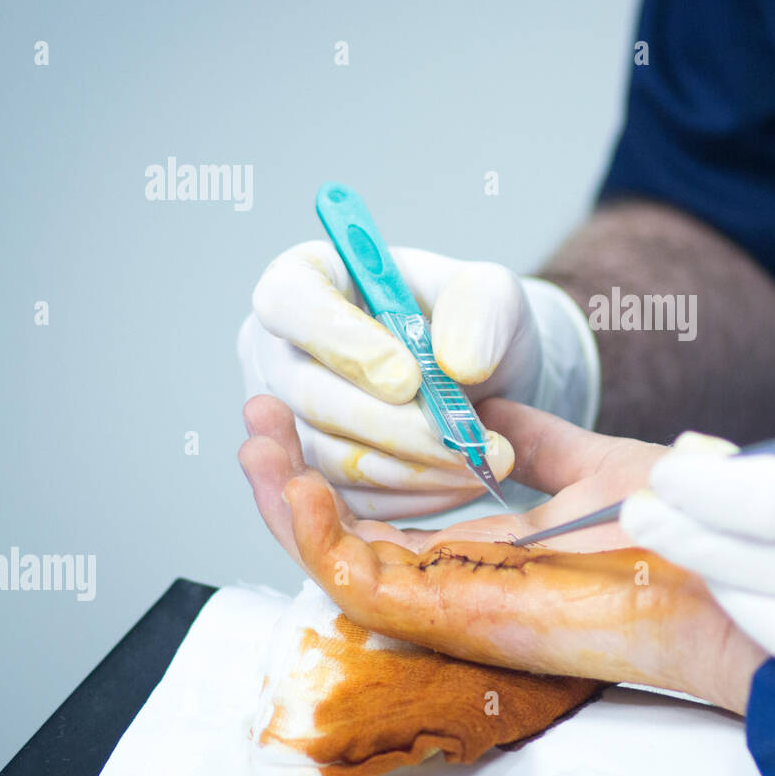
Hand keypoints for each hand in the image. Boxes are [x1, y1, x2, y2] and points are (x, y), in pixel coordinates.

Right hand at [237, 240, 598, 517]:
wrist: (486, 379)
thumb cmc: (471, 321)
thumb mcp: (492, 293)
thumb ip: (480, 309)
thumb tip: (457, 363)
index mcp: (308, 277)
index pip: (289, 301)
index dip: (342, 343)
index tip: (408, 377)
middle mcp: (281, 349)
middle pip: (309, 393)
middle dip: (394, 425)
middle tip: (464, 442)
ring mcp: (290, 418)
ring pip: (331, 456)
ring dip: (412, 468)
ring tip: (480, 463)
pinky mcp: (317, 474)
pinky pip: (353, 498)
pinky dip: (414, 496)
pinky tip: (464, 483)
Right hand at [238, 394, 766, 711]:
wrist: (727, 566)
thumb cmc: (676, 525)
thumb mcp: (593, 461)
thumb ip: (535, 437)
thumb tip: (484, 399)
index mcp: (486, 550)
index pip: (385, 519)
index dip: (334, 467)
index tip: (301, 406)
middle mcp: (459, 581)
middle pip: (344, 541)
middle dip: (284, 478)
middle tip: (252, 414)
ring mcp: (454, 601)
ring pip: (336, 565)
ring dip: (282, 503)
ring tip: (251, 437)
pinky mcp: (457, 613)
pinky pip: (363, 585)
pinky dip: (318, 535)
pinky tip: (298, 478)